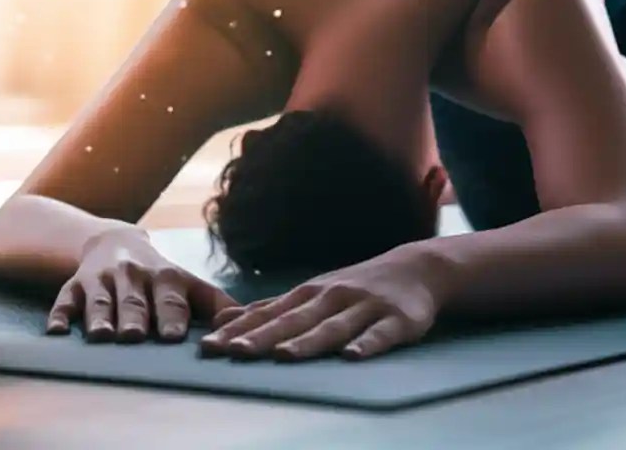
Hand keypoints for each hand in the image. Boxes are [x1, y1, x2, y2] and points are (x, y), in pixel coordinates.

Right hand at [48, 226, 238, 342]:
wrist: (115, 241)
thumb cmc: (160, 276)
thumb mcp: (189, 283)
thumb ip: (216, 303)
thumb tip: (246, 320)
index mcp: (164, 277)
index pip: (170, 298)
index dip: (172, 315)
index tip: (174, 335)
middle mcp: (132, 276)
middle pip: (133, 301)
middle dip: (133, 317)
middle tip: (133, 336)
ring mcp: (101, 280)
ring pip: (100, 300)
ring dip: (100, 317)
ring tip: (101, 335)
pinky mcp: (74, 285)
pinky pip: (64, 299)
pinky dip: (60, 315)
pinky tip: (57, 330)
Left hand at [200, 245, 445, 361]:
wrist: (414, 268)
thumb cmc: (354, 287)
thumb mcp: (310, 293)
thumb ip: (270, 309)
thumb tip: (222, 322)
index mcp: (308, 294)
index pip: (268, 314)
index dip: (239, 331)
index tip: (210, 346)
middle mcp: (332, 297)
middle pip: (294, 320)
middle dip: (263, 336)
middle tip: (235, 352)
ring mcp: (365, 306)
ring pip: (333, 327)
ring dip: (308, 341)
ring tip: (284, 355)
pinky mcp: (397, 320)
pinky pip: (380, 335)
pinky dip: (366, 344)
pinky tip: (352, 357)